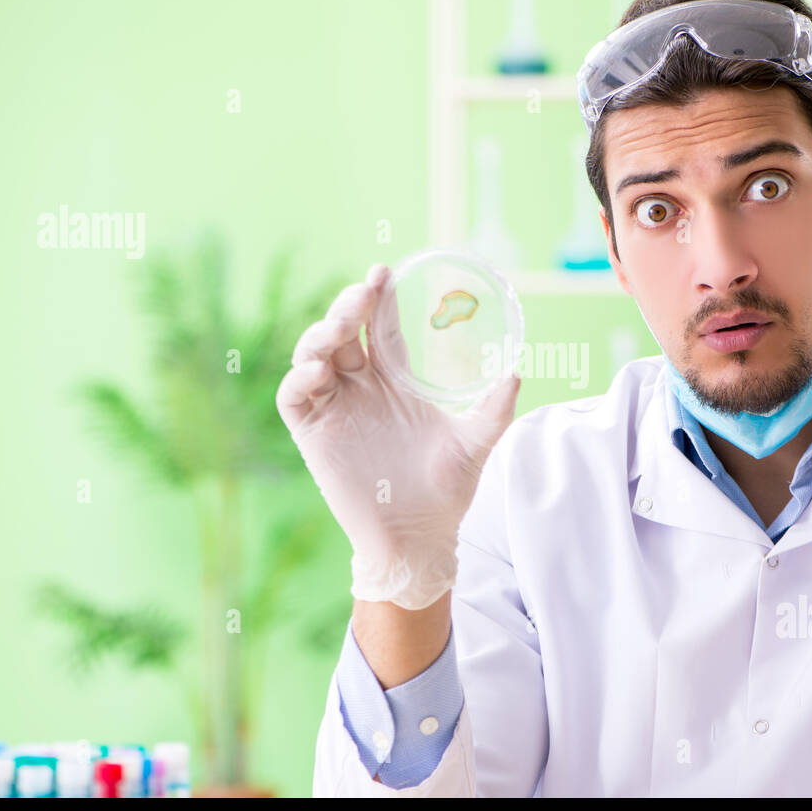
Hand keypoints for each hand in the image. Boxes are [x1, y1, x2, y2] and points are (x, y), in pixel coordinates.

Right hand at [275, 263, 520, 608]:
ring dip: (322, 333)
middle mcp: (359, 388)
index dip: (378, 298)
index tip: (386, 272)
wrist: (419, 538)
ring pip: (312, 355)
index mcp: (392, 380)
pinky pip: (293, 398)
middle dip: (348, 306)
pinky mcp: (313, 436)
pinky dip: (300, 380)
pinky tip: (319, 372)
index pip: (379, 327)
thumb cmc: (447, 491)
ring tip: (343, 326)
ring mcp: (334, 409)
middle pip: (342, 332)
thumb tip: (518, 373)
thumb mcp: (475, 443)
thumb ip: (494, 409)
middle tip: (365, 290)